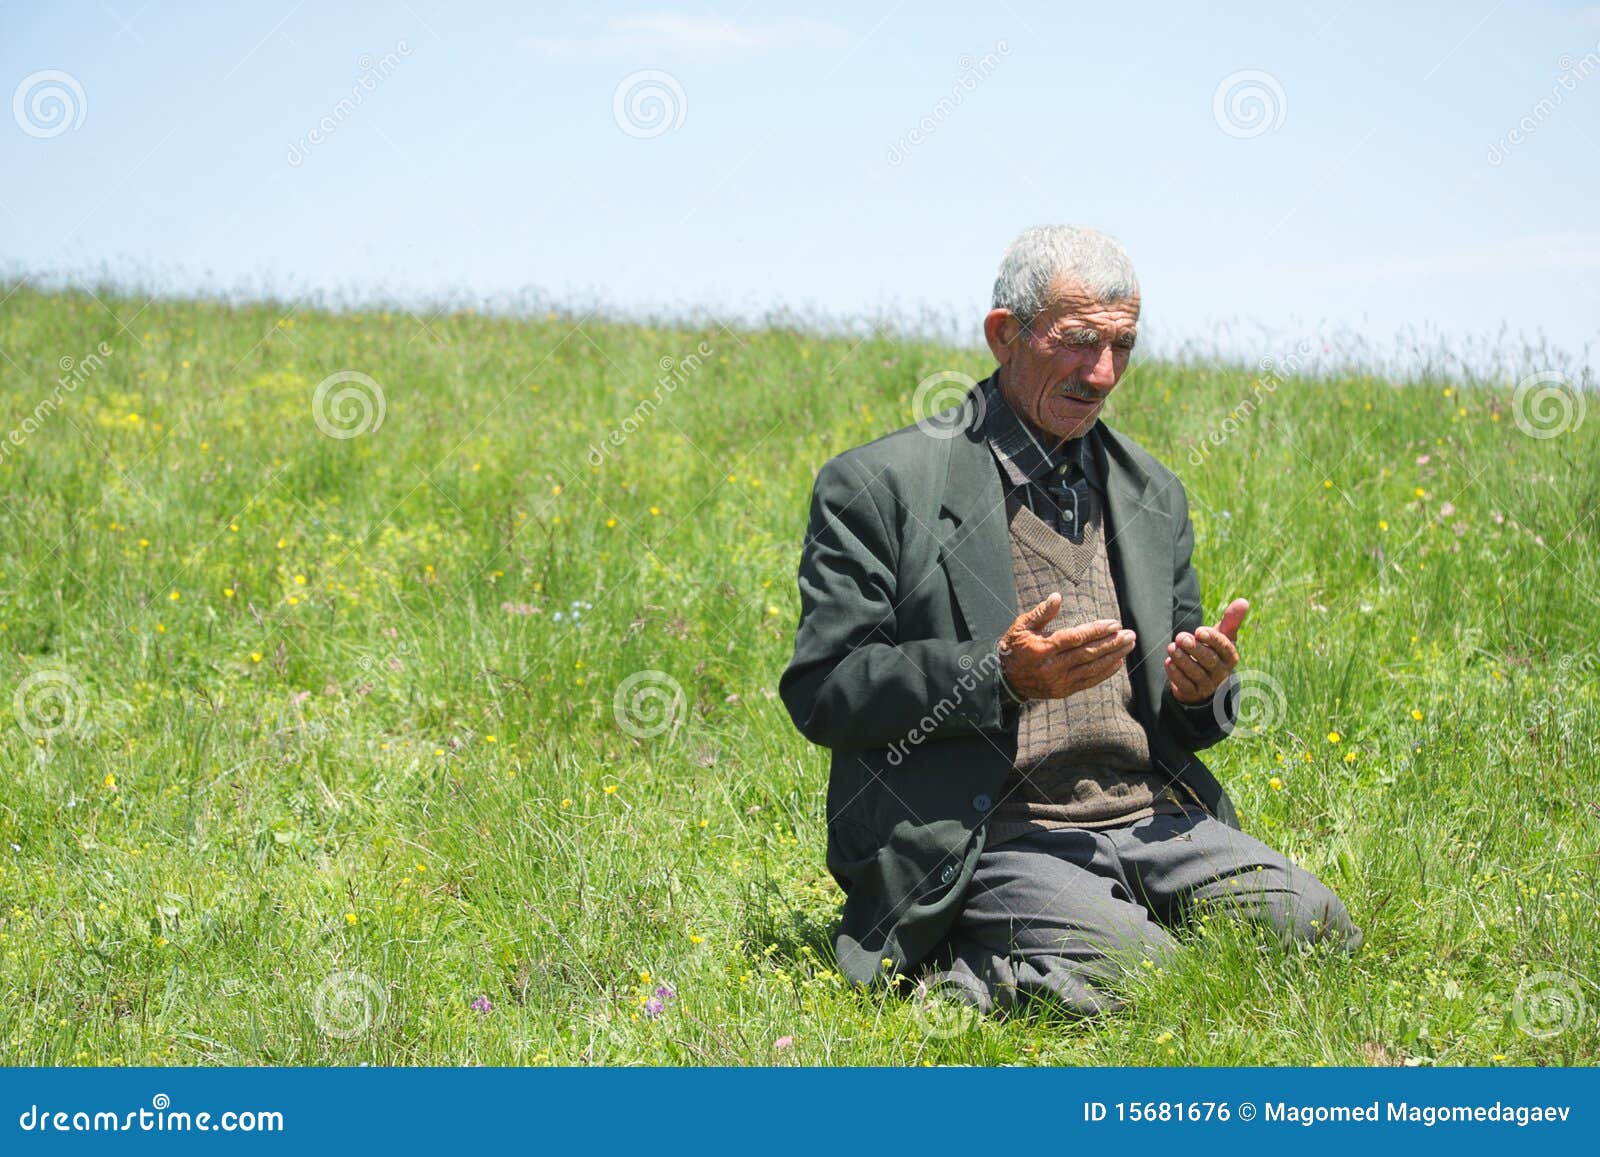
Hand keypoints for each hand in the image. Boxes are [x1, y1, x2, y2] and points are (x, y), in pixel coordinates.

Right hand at [998, 592, 1137, 700]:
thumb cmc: (1014, 648)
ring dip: (1113, 657)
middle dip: (1111, 644)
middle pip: (1088, 654)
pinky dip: (1105, 673)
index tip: (1114, 624)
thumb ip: (1041, 613)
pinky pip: (1088, 682)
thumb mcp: (1021, 626)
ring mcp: (1058, 682)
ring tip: (1128, 646)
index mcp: (1042, 649)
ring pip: (1092, 669)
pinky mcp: (1063, 691)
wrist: (1005, 680)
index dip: (1096, 631)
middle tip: (1130, 635)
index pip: (1074, 638)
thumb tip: (1057, 597)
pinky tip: (1118, 663)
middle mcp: (1052, 668)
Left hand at [1165, 598, 1248, 704]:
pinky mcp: (1193, 693)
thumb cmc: (1214, 651)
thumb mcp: (1223, 636)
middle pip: (1209, 661)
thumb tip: (1244, 601)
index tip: (1199, 630)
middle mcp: (1221, 672)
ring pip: (1196, 673)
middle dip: (1195, 649)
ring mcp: (1208, 685)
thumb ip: (1231, 620)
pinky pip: (1185, 685)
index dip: (1212, 640)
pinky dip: (1176, 674)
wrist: (1204, 679)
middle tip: (1181, 637)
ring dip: (1182, 660)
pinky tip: (1168, 662)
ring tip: (1171, 647)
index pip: (1224, 648)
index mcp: (1230, 657)